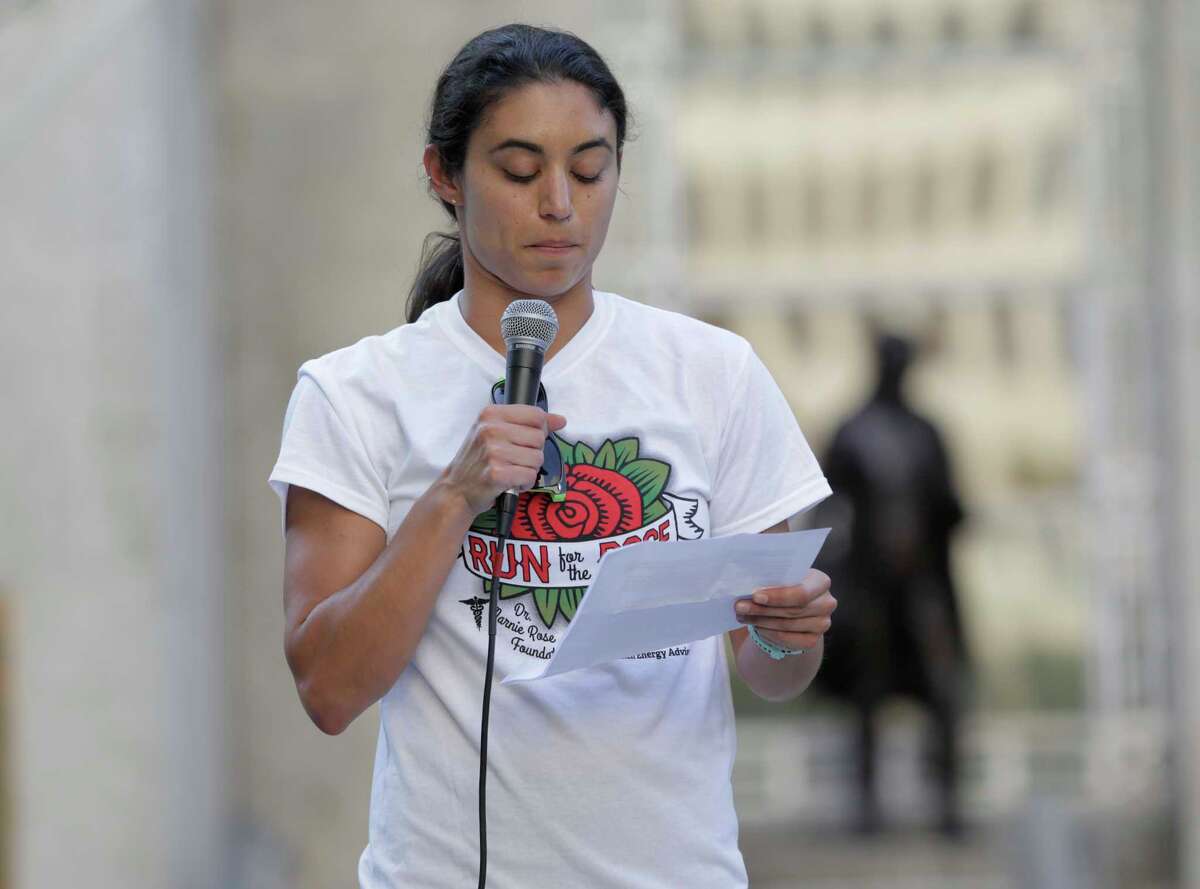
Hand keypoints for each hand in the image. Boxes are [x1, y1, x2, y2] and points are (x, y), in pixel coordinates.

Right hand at [441, 404, 567, 515]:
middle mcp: (490, 429)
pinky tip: (510, 482)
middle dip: (532, 452)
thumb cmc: (478, 460)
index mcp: (491, 414)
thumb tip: (560, 420)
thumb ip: (528, 423)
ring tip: (511, 471)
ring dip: (529, 469)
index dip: (540, 430)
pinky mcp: (497, 473)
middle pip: (539, 438)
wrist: (456, 490)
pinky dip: (524, 483)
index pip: (536, 415)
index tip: (527, 441)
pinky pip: (530, 476)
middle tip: (513, 460)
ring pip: (537, 458)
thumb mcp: (497, 432)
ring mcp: (493, 451)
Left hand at [734, 568, 834, 651]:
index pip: (801, 593)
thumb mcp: (782, 578)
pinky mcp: (813, 640)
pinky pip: (788, 640)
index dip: (778, 596)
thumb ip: (772, 579)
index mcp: (821, 582)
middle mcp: (826, 603)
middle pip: (792, 610)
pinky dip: (769, 634)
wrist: (793, 606)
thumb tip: (747, 586)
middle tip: (740, 606)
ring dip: (761, 621)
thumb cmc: (785, 586)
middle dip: (763, 609)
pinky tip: (756, 626)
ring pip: (787, 625)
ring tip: (742, 615)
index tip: (755, 595)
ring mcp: (822, 624)